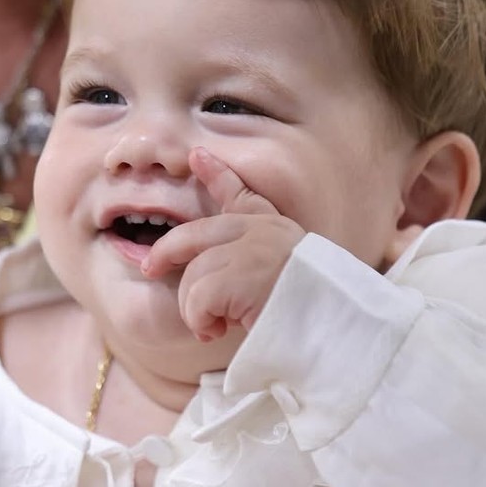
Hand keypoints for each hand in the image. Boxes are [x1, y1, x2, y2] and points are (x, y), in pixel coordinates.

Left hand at [141, 147, 303, 340]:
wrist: (334, 330)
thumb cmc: (306, 313)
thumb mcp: (281, 276)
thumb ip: (247, 263)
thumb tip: (202, 271)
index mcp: (275, 229)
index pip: (241, 194)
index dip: (216, 174)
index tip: (196, 156)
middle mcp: (262, 231)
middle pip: (193, 234)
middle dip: (166, 251)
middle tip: (150, 267)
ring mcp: (251, 249)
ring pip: (192, 276)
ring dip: (196, 309)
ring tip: (217, 325)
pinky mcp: (239, 276)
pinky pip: (196, 300)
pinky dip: (201, 321)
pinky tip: (220, 330)